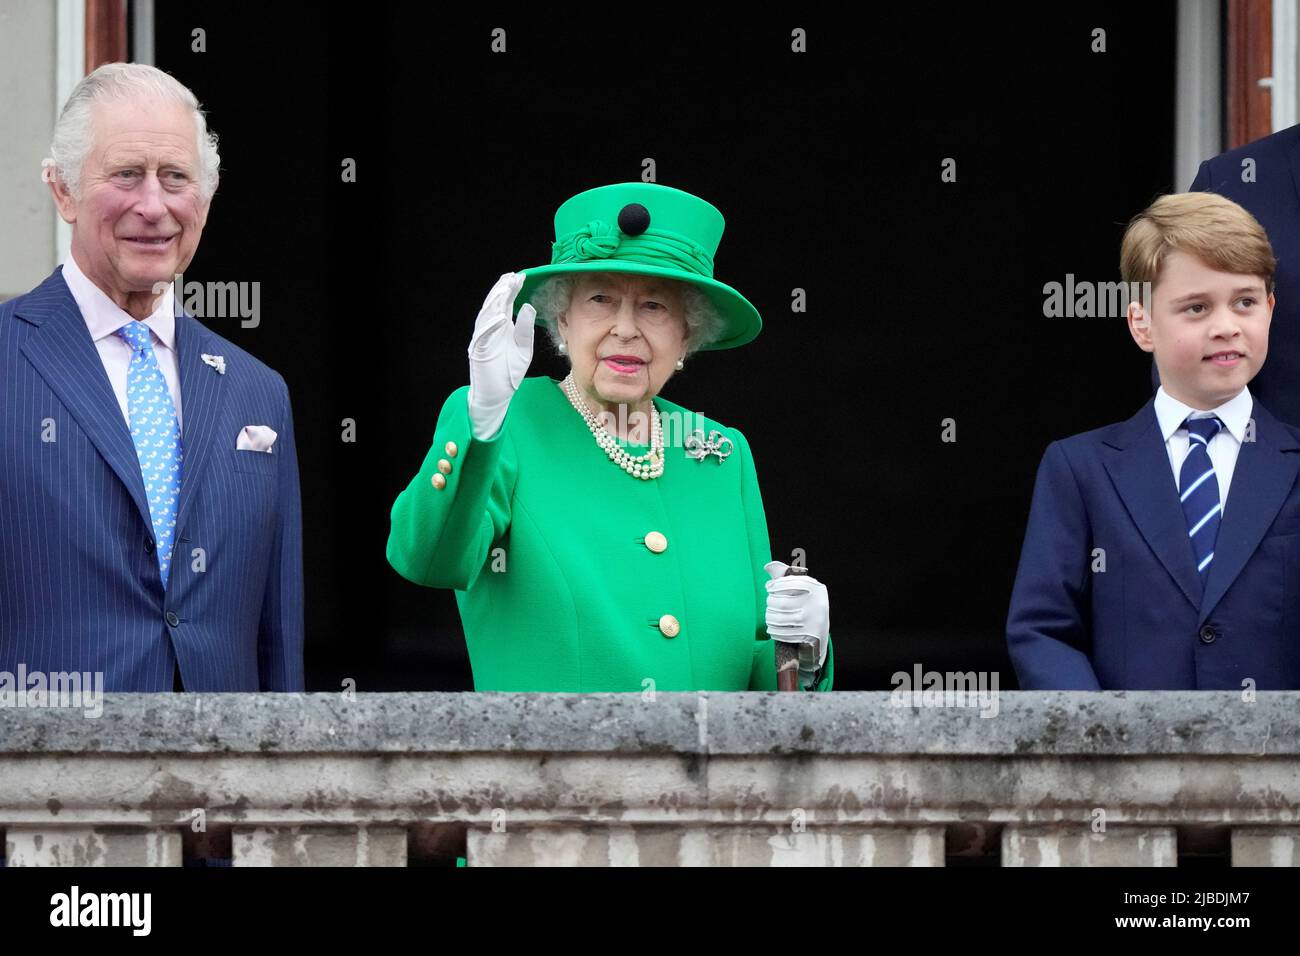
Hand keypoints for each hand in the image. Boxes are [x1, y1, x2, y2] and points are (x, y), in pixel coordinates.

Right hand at [467, 272, 535, 439]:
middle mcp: (490, 330)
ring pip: (487, 316)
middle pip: (494, 305)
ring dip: (495, 302)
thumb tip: (528, 306)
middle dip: (502, 290)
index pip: (506, 304)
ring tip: (504, 289)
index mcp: (502, 328)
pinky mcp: (478, 352)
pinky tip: (500, 316)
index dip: (511, 290)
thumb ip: (525, 329)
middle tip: (512, 277)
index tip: (521, 277)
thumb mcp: (523, 348)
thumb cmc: (509, 373)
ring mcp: (482, 340)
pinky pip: (483, 336)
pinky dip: (491, 326)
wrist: (497, 395)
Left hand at [763, 560, 828, 671]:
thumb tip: (768, 566)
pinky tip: (772, 628)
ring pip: (781, 619)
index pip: (790, 583)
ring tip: (769, 615)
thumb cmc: (806, 603)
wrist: (821, 630)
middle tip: (769, 602)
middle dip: (771, 602)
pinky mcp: (809, 635)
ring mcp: (813, 621)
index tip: (769, 587)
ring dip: (770, 617)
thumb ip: (784, 575)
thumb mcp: (801, 588)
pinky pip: (785, 633)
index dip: (776, 585)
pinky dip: (775, 631)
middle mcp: (817, 603)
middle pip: (783, 603)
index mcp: (816, 588)